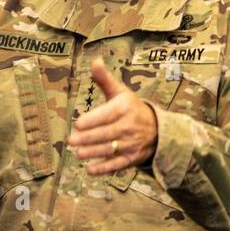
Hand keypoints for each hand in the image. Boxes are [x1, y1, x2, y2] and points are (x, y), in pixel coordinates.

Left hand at [68, 59, 157, 173]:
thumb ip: (104, 79)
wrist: (158, 129)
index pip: (107, 115)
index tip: (78, 124)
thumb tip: (95, 61)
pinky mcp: (132, 158)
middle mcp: (129, 126)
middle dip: (88, 138)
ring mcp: (132, 143)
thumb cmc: (131, 108)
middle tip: (72, 141)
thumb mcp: (120, 92)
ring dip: (93, 153)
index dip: (92, 120)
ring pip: (110, 149)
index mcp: (125, 108)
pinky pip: (117, 164)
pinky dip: (104, 168)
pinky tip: (90, 169)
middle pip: (106, 134)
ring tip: (78, 153)